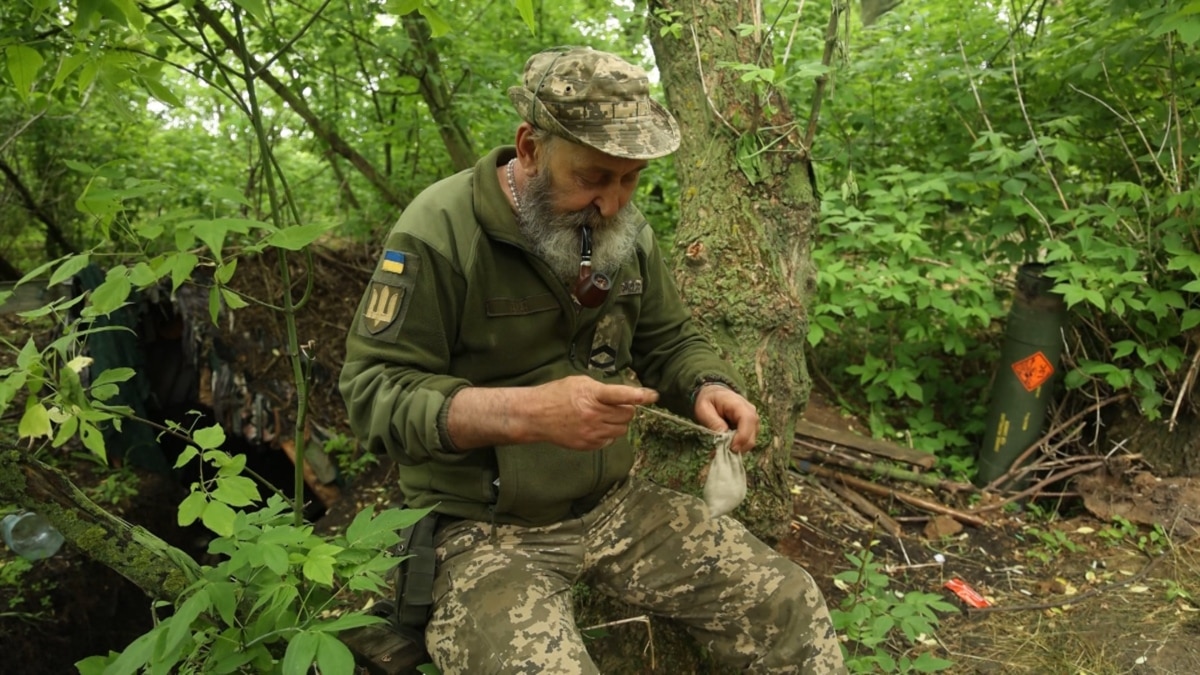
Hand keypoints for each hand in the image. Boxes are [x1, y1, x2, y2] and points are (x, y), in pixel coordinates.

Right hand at [529, 375, 658, 450]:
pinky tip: (595, 426)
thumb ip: (602, 388)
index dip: (639, 395)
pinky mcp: (589, 445)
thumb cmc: (557, 395)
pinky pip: (611, 440)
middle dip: (626, 408)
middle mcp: (594, 415)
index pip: (621, 395)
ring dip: (619, 422)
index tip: (652, 395)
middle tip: (614, 405)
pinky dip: (609, 433)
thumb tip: (622, 395)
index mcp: (592, 395)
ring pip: (622, 429)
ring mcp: (592, 432)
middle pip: (627, 414)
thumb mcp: (579, 382)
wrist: (536, 416)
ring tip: (604, 415)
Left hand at [693, 385, 758, 452]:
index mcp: (739, 404)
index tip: (731, 448)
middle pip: (752, 434)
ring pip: (751, 440)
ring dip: (737, 449)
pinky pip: (747, 441)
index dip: (742, 436)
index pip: (748, 420)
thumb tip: (723, 437)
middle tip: (720, 453)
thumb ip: (713, 422)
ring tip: (720, 451)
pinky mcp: (751, 428)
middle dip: (738, 447)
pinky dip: (737, 447)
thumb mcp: (704, 409)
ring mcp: (752, 421)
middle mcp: (750, 412)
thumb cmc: (708, 401)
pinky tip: (725, 448)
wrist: (714, 394)